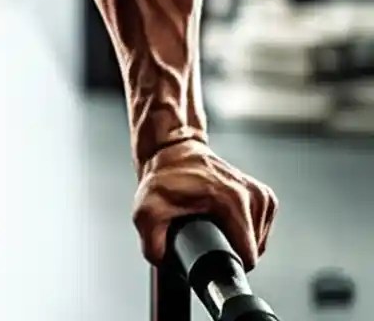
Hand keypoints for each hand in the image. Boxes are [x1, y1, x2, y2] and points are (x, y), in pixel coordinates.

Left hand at [132, 139, 277, 269]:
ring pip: (258, 242)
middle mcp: (252, 195)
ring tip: (212, 222)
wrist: (175, 151)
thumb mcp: (147, 210)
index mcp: (232, 199)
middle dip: (227, 248)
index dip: (224, 261)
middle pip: (252, 250)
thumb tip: (164, 261)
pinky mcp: (265, 195)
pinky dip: (243, 231)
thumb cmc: (164, 176)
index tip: (207, 250)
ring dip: (235, 239)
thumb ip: (152, 241)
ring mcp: (261, 194)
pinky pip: (260, 230)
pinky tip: (224, 220)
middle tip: (203, 230)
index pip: (246, 254)